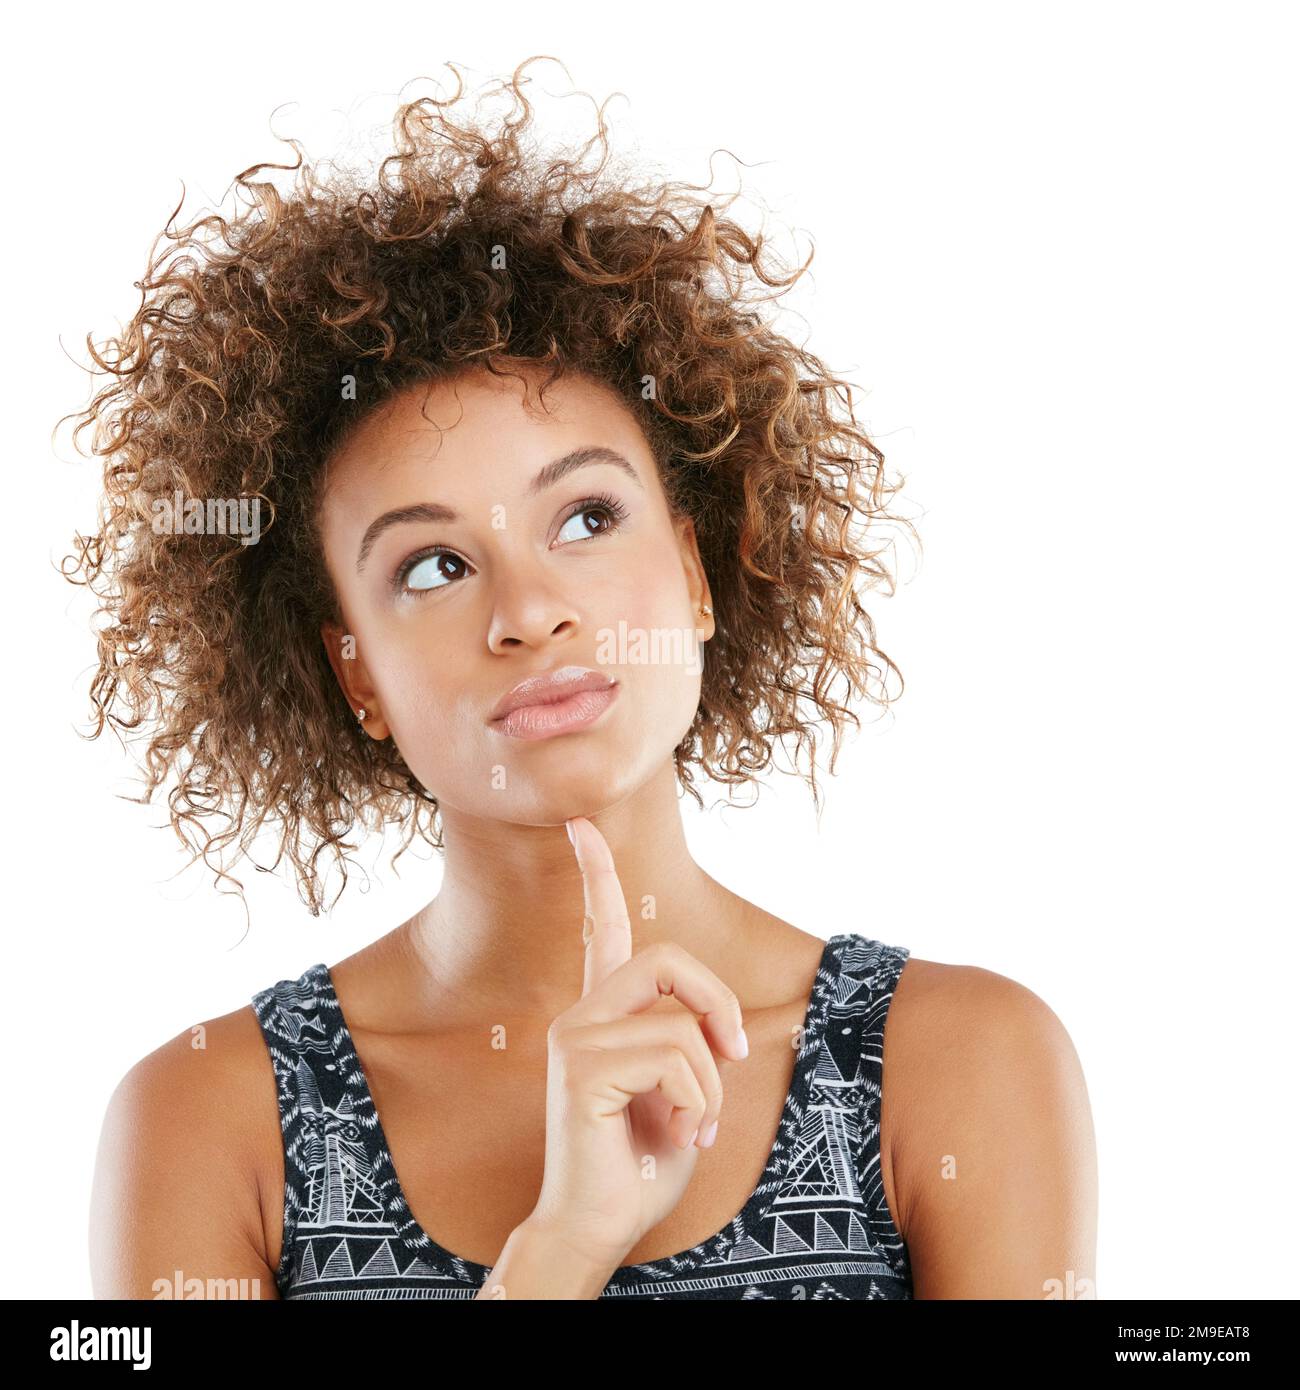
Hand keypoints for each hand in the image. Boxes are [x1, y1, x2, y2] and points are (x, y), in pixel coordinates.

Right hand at [525, 816, 749, 1275]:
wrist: (598, 1226)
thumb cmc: (640, 1163)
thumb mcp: (685, 1093)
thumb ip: (693, 1047)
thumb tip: (723, 1026)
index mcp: (604, 1014)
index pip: (602, 927)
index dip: (595, 874)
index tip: (580, 825)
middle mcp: (583, 1015)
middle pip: (667, 958)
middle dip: (717, 1004)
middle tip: (732, 1055)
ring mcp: (576, 1037)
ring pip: (681, 1024)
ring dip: (709, 1084)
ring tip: (691, 1125)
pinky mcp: (582, 1067)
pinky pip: (674, 1056)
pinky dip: (696, 1100)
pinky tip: (676, 1133)